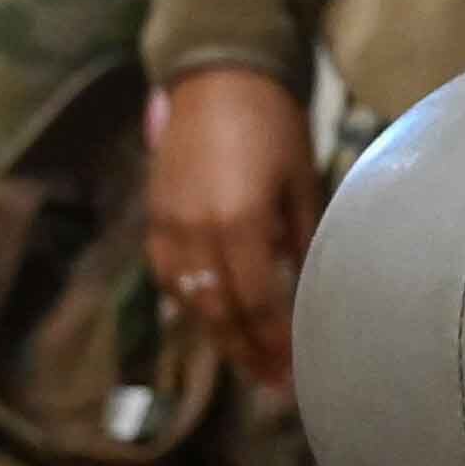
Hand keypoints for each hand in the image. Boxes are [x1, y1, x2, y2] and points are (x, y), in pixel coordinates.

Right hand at [144, 67, 324, 398]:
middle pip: (220, 311)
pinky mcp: (153, 218)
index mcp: (240, 222)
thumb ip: (302, 237)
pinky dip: (190, 303)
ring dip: (219, 335)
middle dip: (248, 351)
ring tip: (249, 363)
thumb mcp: (302, 181)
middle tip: (275, 384)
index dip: (276, 341)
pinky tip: (213, 320)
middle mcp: (196, 231)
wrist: (217, 80)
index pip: (258, 302)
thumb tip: (311, 287)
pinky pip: (168, 276)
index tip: (297, 370)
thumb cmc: (275, 126)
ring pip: (190, 299)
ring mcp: (168, 226)